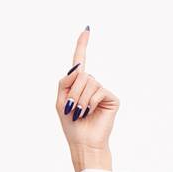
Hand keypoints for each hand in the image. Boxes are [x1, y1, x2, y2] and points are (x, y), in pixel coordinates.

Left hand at [56, 25, 118, 151]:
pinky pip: (98, 92)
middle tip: (73, 109)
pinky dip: (90, 103)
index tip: (87, 30)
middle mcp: (91, 84)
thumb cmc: (71, 124)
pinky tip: (90, 113)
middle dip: (74, 91)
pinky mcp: (111, 98)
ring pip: (89, 83)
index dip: (82, 45)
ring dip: (80, 100)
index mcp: (78, 84)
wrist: (84, 142)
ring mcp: (102, 90)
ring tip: (80, 113)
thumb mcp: (61, 101)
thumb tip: (79, 66)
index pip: (80, 61)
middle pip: (81, 74)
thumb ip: (65, 82)